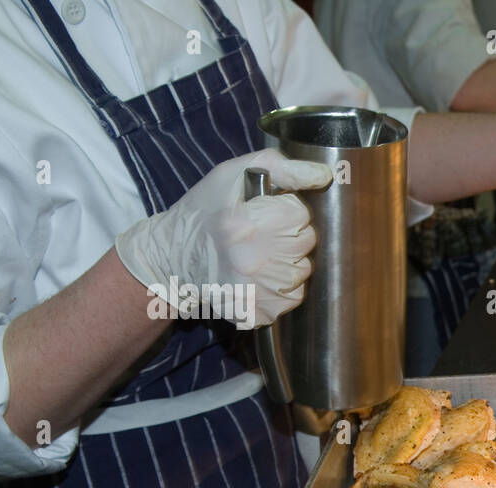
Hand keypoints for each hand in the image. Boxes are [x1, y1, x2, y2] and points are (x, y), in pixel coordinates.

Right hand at [115, 149, 332, 328]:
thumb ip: (281, 167)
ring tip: (260, 253)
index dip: (286, 209)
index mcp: (244, 225)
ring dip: (289, 260)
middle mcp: (252, 261)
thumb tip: (323, 174)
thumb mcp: (232, 174)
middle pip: (306, 242)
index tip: (266, 211)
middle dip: (290, 234)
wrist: (172, 257)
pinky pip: (294, 296)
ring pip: (303, 270)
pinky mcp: (258, 312)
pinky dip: (284, 286)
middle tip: (262, 233)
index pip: (299, 214)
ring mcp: (255, 291)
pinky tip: (260, 275)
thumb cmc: (203, 211)